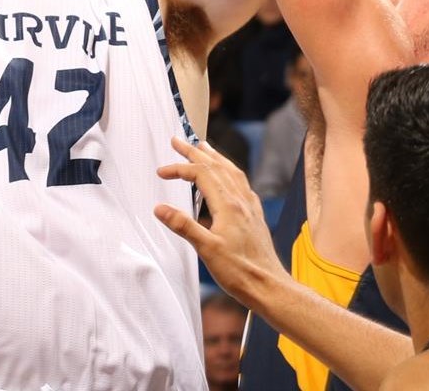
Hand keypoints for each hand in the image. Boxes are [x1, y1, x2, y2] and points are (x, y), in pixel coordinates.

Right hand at [154, 136, 282, 306]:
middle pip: (216, 166)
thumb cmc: (240, 272)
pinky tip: (229, 177)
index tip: (162, 172)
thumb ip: (183, 226)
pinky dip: (229, 171)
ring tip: (203, 147)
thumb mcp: (207, 249)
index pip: (201, 174)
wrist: (268, 286)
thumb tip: (160, 208)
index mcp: (229, 205)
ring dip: (214, 157)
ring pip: (231, 171)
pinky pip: (241, 183)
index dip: (179, 169)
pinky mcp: (254, 215)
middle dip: (195, 151)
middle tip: (177, 140)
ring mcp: (250, 207)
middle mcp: (241, 200)